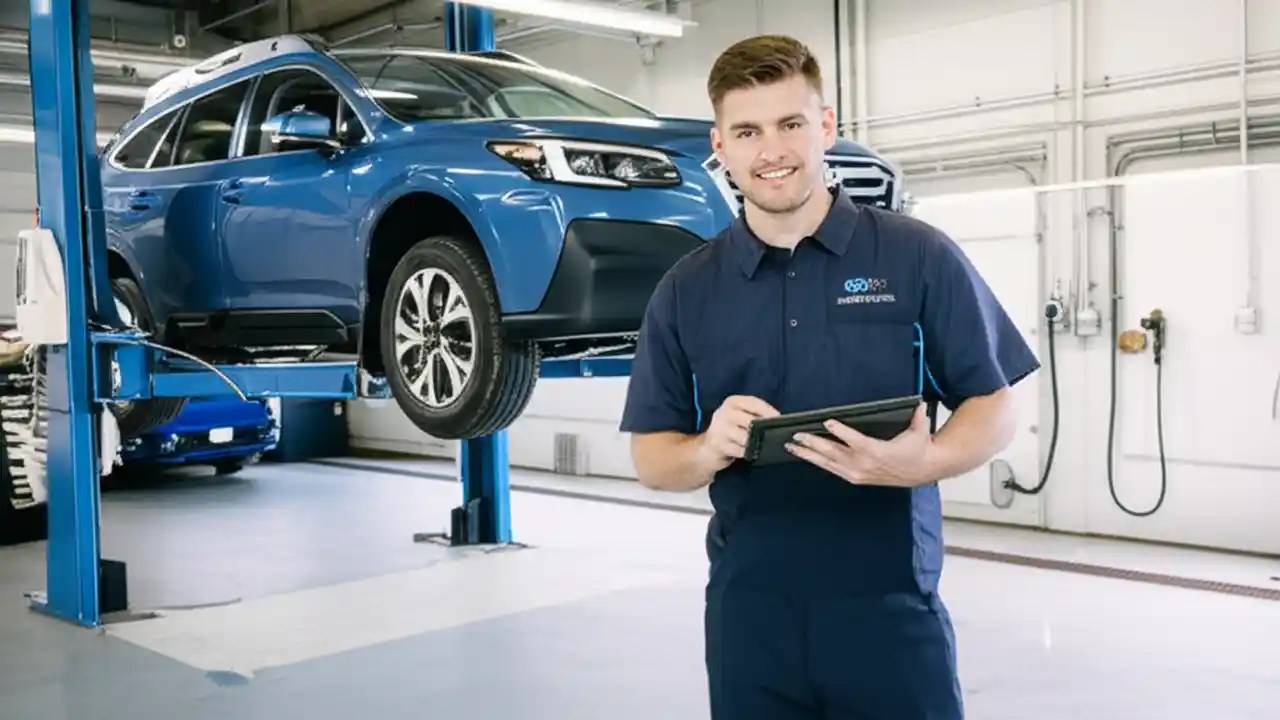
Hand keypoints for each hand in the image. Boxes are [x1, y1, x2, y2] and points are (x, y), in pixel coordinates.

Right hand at [697, 395, 779, 472]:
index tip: (781, 419)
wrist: (707, 449)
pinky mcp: (718, 444)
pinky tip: (750, 452)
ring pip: (746, 437)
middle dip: (764, 430)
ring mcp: (720, 429)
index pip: (754, 403)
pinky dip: (748, 452)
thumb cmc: (730, 431)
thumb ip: (755, 415)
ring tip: (761, 445)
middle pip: (751, 421)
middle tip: (774, 436)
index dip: (769, 411)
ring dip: (756, 443)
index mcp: (732, 402)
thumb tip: (778, 420)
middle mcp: (724, 412)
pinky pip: (740, 450)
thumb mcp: (739, 417)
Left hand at [786, 403, 934, 486]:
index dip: (840, 431)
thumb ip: (918, 417)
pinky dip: (818, 462)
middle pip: (834, 452)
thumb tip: (918, 402)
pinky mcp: (855, 478)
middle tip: (797, 435)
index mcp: (877, 452)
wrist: (921, 471)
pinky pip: (832, 469)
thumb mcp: (920, 430)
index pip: (855, 440)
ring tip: (792, 447)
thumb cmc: (918, 448)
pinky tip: (805, 456)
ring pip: (828, 463)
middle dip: (813, 443)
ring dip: (809, 454)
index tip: (826, 422)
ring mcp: (857, 473)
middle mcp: (864, 464)